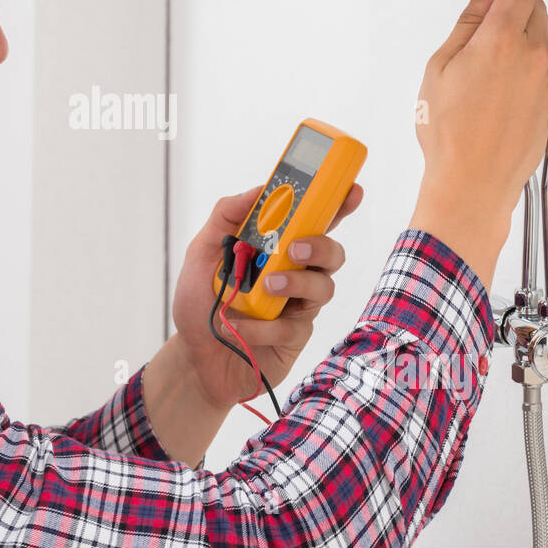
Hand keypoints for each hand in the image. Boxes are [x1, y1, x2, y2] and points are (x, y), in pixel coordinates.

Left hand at [170, 182, 363, 410]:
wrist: (194, 357)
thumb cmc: (201, 302)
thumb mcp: (202, 253)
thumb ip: (226, 218)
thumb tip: (257, 191)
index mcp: (277, 248)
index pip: (314, 221)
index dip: (338, 205)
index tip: (352, 191)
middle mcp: (295, 273)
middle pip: (331, 253)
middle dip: (320, 245)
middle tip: (294, 249)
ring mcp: (298, 306)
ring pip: (323, 287)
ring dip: (295, 282)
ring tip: (264, 287)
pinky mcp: (294, 337)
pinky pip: (293, 326)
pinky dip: (264, 325)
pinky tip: (239, 326)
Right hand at [409, 0, 547, 287]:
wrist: (473, 180)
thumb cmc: (450, 135)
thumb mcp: (439, 68)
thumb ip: (466, 23)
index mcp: (500, 41)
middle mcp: (533, 56)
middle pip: (537, 5)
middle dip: (514, 8)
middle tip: (488, 28)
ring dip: (536, 29)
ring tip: (507, 49)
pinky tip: (527, 69)